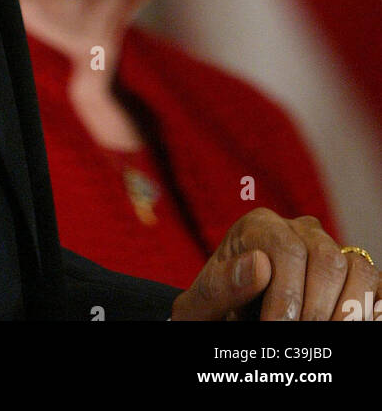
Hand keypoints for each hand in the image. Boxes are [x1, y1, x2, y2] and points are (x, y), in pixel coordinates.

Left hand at [171, 210, 380, 320]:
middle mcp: (300, 230)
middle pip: (327, 258)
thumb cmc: (214, 310)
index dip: (286, 294)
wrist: (228, 318)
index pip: (286, 248)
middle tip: (298, 341)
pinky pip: (375, 282)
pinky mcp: (352, 274)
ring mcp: (330, 249)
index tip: (274, 330)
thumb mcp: (203, 303)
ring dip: (346, 312)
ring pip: (357, 268)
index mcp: (261, 226)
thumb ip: (221, 286)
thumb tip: (259, 265)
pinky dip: (370, 307)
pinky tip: (355, 326)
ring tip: (322, 338)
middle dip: (314, 308)